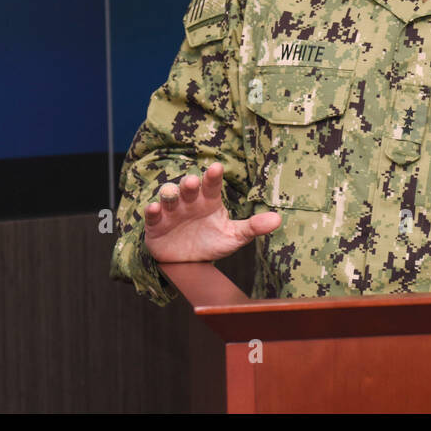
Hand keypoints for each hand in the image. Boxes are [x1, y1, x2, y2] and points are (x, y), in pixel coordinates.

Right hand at [142, 162, 279, 262]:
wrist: (188, 263)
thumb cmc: (212, 242)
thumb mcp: (234, 236)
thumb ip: (253, 227)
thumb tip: (278, 220)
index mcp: (209, 201)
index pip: (212, 185)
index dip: (213, 176)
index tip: (217, 167)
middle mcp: (190, 202)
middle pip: (189, 188)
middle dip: (189, 184)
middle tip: (192, 181)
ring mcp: (172, 212)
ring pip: (169, 197)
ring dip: (169, 193)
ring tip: (171, 193)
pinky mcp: (156, 226)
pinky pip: (152, 216)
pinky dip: (152, 211)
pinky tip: (153, 208)